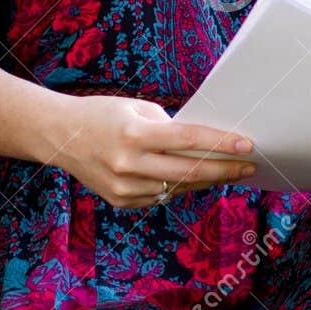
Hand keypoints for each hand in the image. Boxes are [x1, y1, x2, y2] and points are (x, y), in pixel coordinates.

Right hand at [52, 94, 256, 208]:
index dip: (220, 143)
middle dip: (224, 169)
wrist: (61, 136)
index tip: (247, 145)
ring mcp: (124, 187)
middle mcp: (128, 164)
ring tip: (230, 172)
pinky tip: (195, 177)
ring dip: (206, 180)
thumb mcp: (137, 109)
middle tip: (249, 166)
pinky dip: (179, 186)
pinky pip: (161, 195)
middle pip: (188, 170)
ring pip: (178, 187)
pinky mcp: (121, 200)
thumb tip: (203, 144)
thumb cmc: (104, 114)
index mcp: (134, 134)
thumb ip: (169, 127)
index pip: (187, 140)